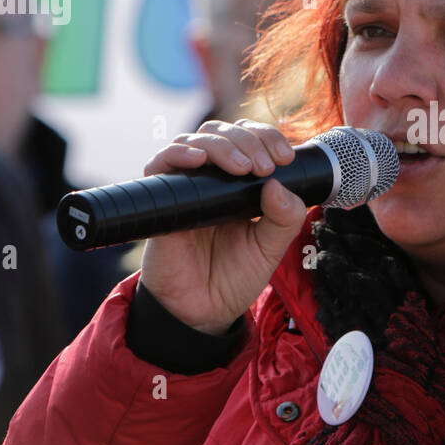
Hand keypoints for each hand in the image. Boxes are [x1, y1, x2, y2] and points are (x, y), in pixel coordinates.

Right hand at [139, 120, 307, 335]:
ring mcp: (185, 186)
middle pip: (223, 132)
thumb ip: (285, 218)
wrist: (203, 312)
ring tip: (242, 167)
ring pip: (195, 140)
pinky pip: (159, 163)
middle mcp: (211, 178)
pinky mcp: (161, 200)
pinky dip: (178, 153)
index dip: (267, 137)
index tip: (285, 157)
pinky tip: (199, 160)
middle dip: (248, 140)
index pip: (250, 139)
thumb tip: (278, 184)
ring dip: (222, 145)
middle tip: (264, 165)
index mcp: (240, 183)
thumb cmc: (235, 277)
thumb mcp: (271, 248)